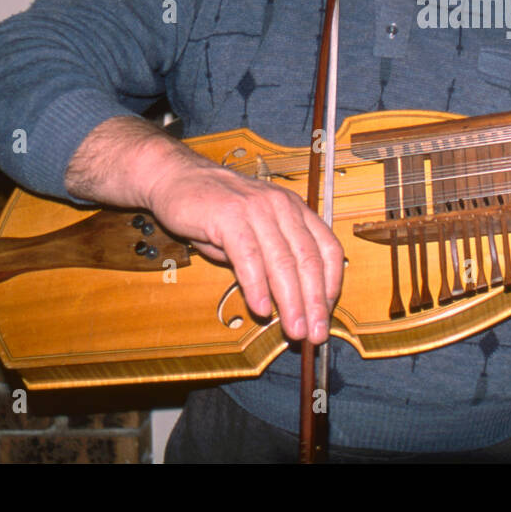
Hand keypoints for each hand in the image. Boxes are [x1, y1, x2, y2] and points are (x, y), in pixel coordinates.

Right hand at [146, 158, 343, 344]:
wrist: (179, 178)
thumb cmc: (219, 211)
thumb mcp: (256, 232)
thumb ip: (274, 261)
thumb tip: (294, 302)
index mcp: (295, 210)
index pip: (327, 248)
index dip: (331, 284)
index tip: (327, 314)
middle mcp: (282, 206)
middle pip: (308, 259)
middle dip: (315, 302)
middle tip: (315, 333)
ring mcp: (257, 209)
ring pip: (282, 261)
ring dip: (291, 301)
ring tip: (294, 328)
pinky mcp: (229, 215)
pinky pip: (249, 256)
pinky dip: (257, 285)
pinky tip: (261, 307)